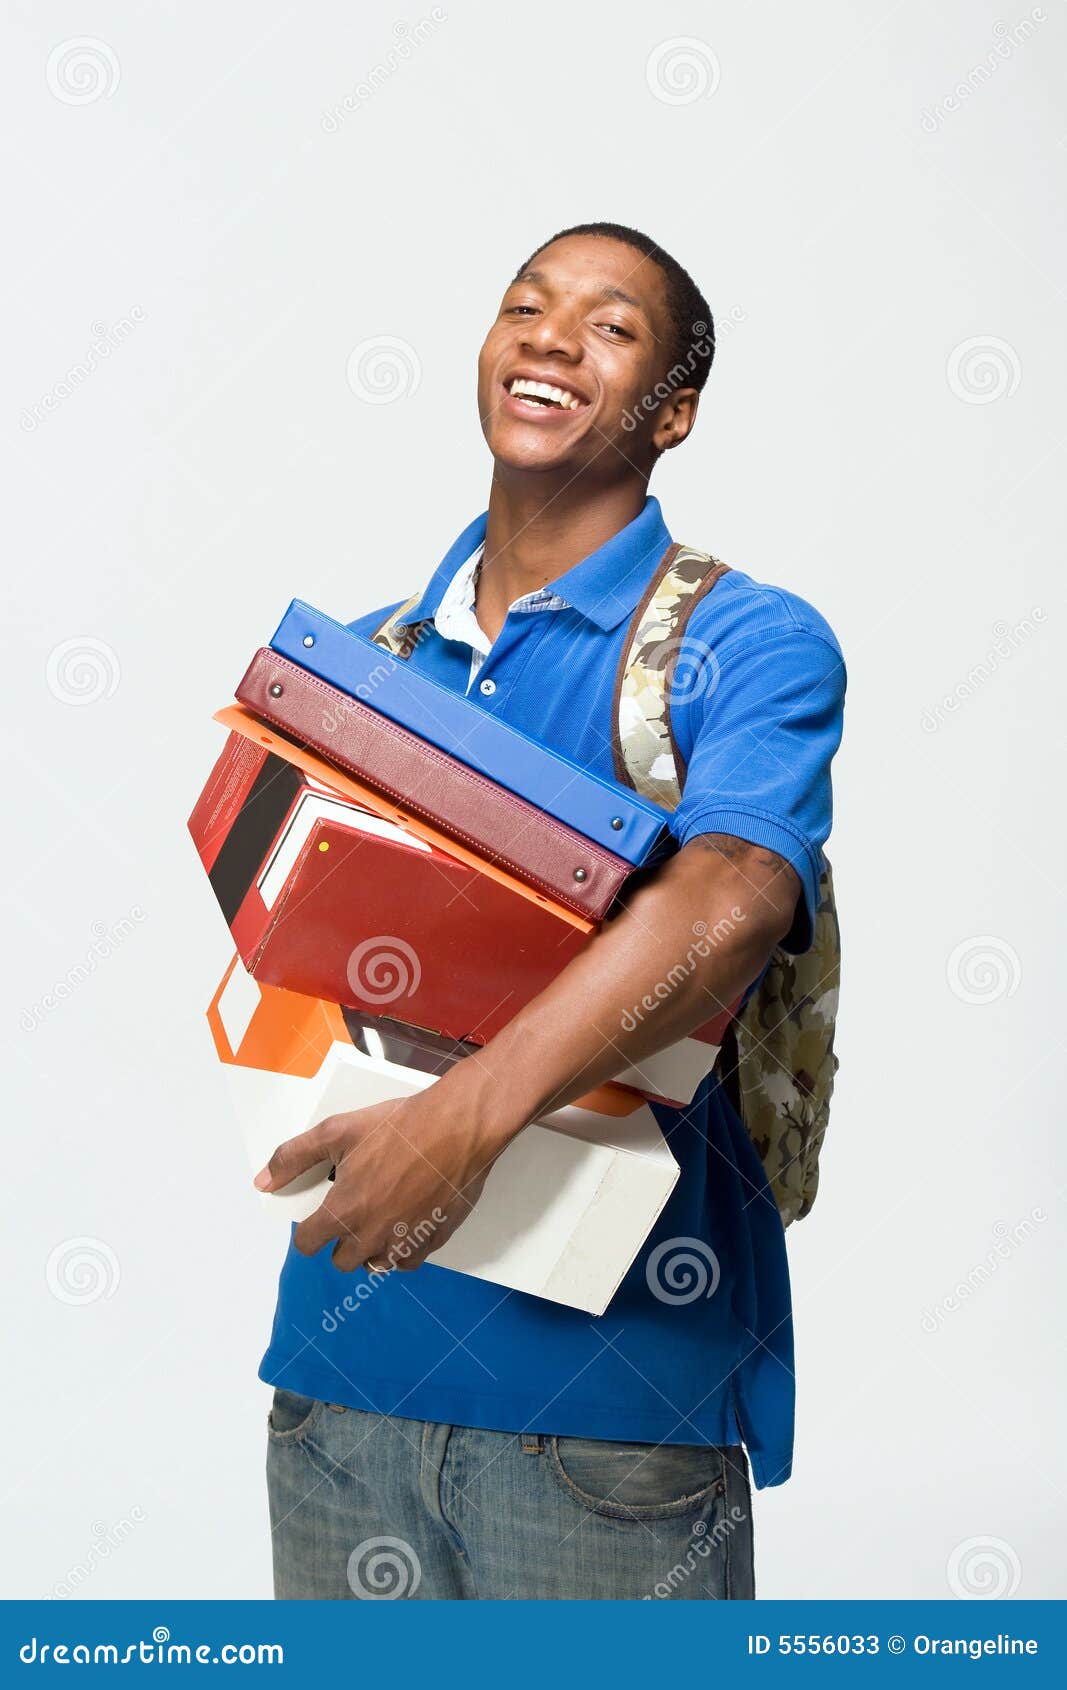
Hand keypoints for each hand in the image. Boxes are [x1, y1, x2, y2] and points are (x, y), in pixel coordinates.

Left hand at [253, 1073, 507, 1272]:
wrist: (458, 1126)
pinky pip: (408, 1261)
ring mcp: (404, 1242)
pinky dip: (403, 1248)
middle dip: (341, 1239)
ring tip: (380, 1216)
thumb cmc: (400, 1126)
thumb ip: (294, 1157)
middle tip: (354, 1208)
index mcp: (344, 1211)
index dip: (309, 1230)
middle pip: (341, 1261)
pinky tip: (406, 1221)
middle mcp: (372, 1235)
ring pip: (375, 1264)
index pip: (308, 1244)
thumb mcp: (337, 1130)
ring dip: (371, 1247)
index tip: (318, 1217)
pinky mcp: (433, 1240)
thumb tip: (263, 1181)